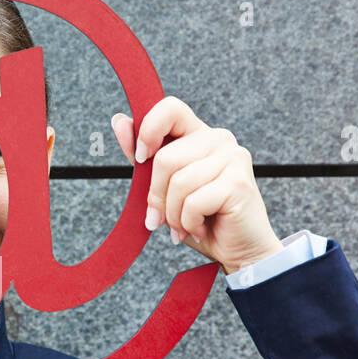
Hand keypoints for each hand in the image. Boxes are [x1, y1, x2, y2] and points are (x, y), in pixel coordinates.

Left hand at [111, 97, 281, 274]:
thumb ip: (144, 157)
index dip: (148, 131)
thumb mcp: (163, 188)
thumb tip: (119, 121)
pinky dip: (189, 223)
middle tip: (165, 218)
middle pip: (165, 159)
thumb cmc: (200, 219)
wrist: (238, 250)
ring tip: (186, 225)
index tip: (141, 159)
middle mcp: (219, 139)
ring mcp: (232, 158)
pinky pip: (193, 202)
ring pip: (178, 182)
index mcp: (199, 135)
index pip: (170, 108)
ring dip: (174, 215)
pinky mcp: (238, 182)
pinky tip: (201, 228)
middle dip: (158, 197)